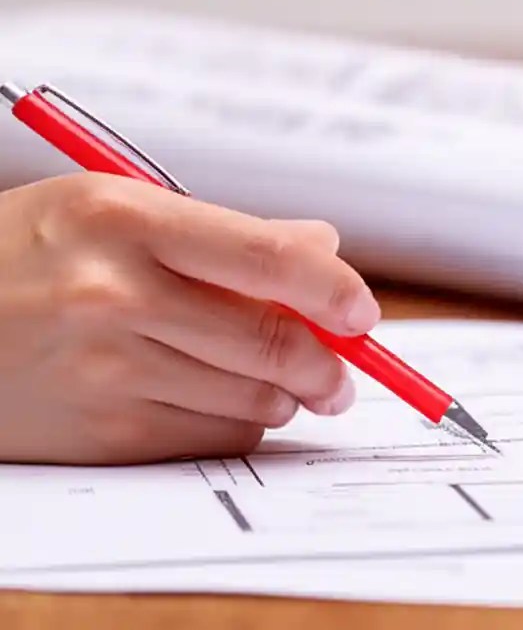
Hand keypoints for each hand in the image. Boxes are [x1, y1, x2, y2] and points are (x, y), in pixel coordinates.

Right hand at [0, 173, 379, 464]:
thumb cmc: (30, 254)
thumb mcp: (112, 209)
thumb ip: (225, 234)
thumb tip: (324, 252)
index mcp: (122, 218)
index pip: (268, 257)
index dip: (335, 289)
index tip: (363, 313)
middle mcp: (112, 295)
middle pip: (272, 341)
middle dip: (329, 364)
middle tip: (342, 372)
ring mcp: (103, 370)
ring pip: (254, 398)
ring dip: (283, 394)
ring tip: (269, 376)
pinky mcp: (97, 433)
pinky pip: (213, 438)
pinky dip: (237, 423)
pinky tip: (214, 398)